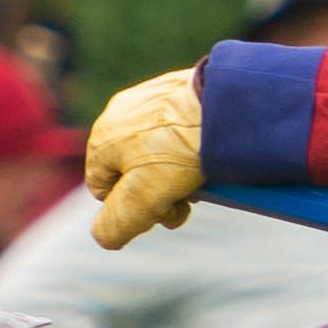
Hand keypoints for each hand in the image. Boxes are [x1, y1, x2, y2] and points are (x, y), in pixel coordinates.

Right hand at [83, 70, 208, 248]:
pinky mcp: (176, 90)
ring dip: (176, 172)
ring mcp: (148, 99)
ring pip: (155, 151)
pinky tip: (208, 153)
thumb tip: (106, 237)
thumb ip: (116, 224)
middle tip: (186, 197)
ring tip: (201, 175)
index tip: (164, 210)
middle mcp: (118, 115)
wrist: (226, 105)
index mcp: (101, 141)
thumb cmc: (180, 151)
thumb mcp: (142, 199)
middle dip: (158, 193)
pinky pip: (176, 129)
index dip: (132, 209)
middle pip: (131, 172)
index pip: (103, 191)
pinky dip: (189, 146)